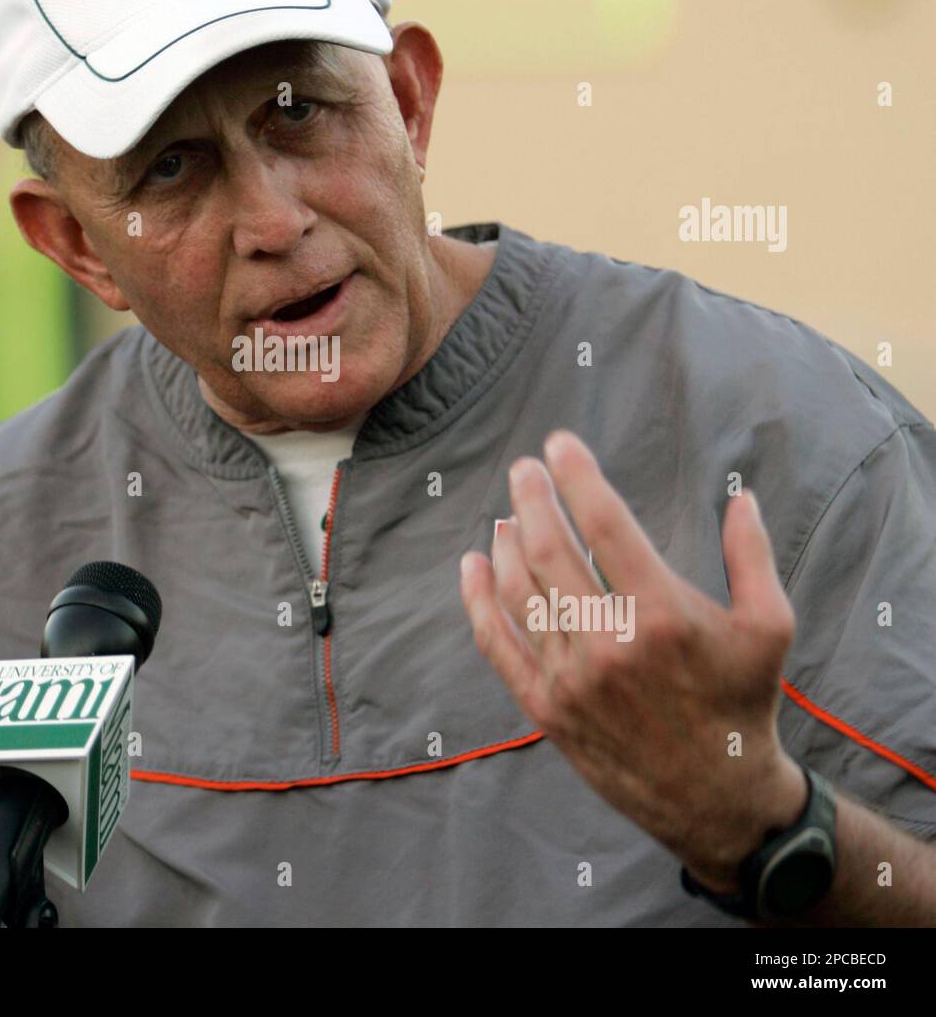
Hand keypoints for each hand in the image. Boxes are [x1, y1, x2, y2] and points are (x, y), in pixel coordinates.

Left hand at [460, 430, 807, 890]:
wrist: (716, 799)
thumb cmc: (744, 704)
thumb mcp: (769, 628)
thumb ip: (752, 557)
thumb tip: (741, 496)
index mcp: (661, 614)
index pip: (603, 524)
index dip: (577, 476)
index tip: (558, 443)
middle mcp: (608, 642)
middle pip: (549, 550)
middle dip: (531, 499)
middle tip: (524, 469)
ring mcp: (570, 677)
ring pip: (519, 591)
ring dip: (506, 543)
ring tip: (506, 513)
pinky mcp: (546, 708)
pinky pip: (497, 645)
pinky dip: (477, 601)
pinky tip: (473, 566)